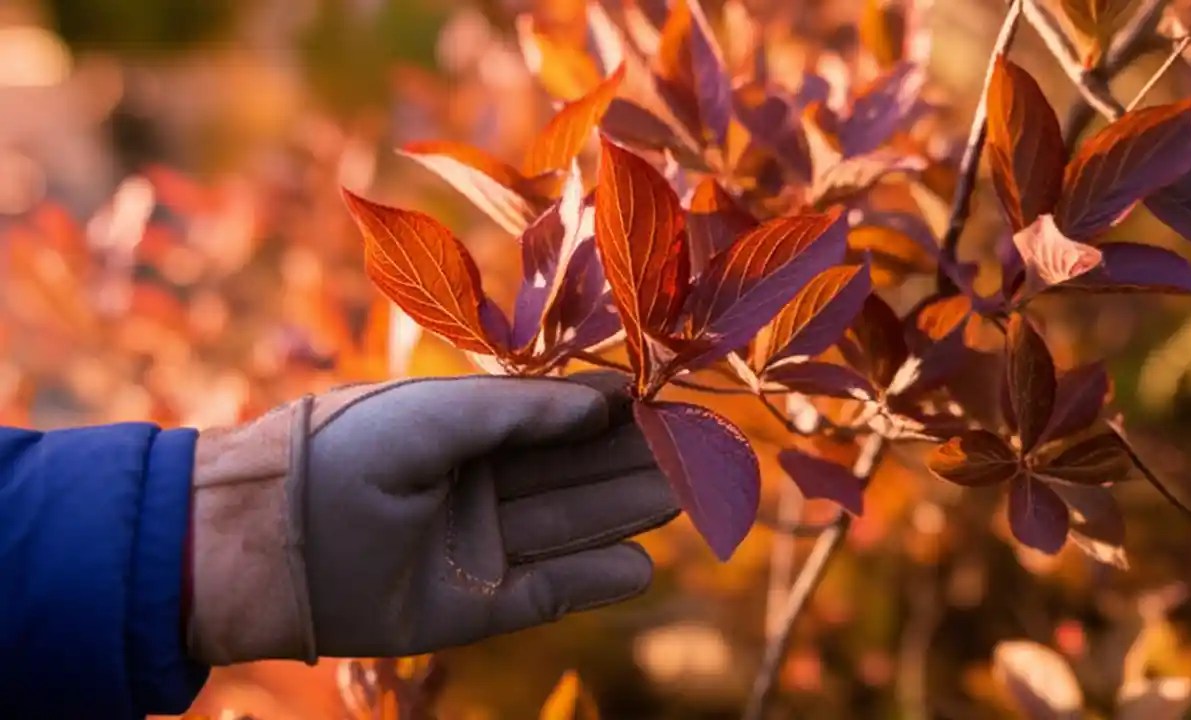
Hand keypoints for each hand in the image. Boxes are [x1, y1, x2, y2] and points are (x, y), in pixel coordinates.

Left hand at [186, 372, 676, 663]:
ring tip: (686, 494)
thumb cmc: (344, 454)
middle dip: (631, 459)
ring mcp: (478, 546)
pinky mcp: (473, 607)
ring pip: (569, 526)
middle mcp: (478, 486)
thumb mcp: (434, 413)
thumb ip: (519, 409)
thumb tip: (600, 402)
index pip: (553, 419)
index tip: (664, 396)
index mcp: (464, 430)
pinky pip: (546, 593)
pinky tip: (641, 567)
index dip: (608, 410)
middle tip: (697, 448)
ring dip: (625, 511)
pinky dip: (593, 581)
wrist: (265, 546)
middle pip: (572, 473)